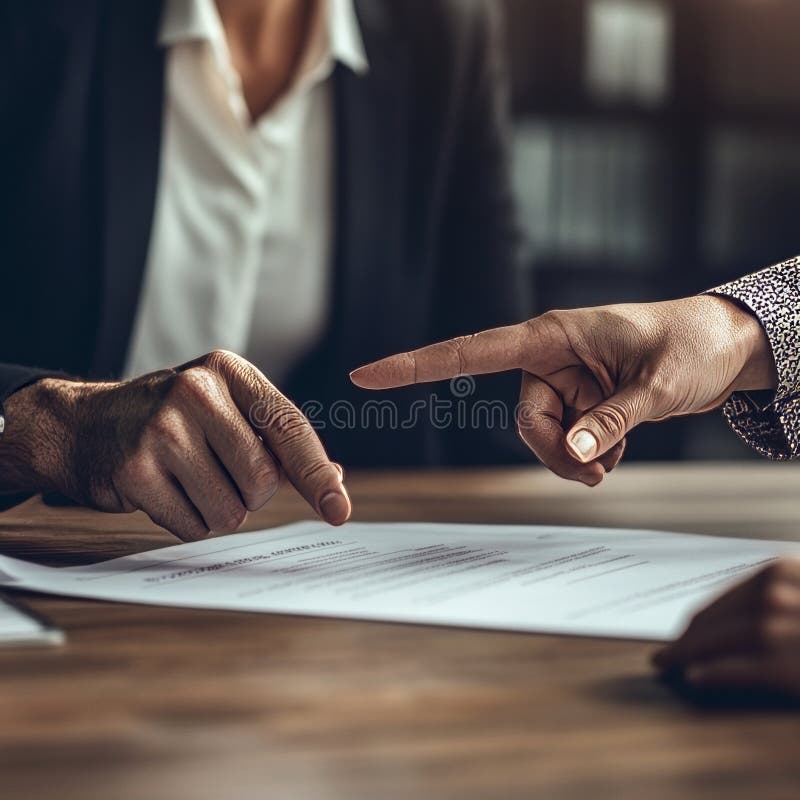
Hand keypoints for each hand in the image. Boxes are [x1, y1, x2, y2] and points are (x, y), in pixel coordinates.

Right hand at [2, 350, 349, 539]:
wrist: (86, 424)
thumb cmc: (173, 419)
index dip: (317, 473)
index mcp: (229, 372)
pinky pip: (193, 527)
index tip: (338, 508)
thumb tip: (335, 480)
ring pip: (230, 511)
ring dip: (216, 509)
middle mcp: (196, 392)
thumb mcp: (226, 408)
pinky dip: (186, 520)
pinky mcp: (134, 471)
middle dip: (248, 492)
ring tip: (187, 478)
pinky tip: (164, 490)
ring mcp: (161, 430)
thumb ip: (279, 441)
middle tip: (215, 469)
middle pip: (262, 482)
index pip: (288, 427)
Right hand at [351, 296, 776, 484]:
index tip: (368, 373)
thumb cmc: (691, 344)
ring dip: (580, 456)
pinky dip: (592, 454)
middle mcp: (549, 359)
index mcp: (552, 335)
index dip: (416, 365)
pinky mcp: (578, 401)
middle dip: (556, 452)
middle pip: (522, 420)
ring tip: (622, 446)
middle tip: (597, 469)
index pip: (471, 350)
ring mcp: (563, 382)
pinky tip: (622, 440)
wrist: (724, 345)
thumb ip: (609, 422)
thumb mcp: (656, 385)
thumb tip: (573, 458)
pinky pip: (567, 442)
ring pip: (544, 438)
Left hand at [653, 560, 799, 695]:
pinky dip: (712, 674)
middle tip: (665, 652)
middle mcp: (773, 593)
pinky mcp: (784, 666)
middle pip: (714, 617)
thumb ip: (784, 592)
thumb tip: (742, 612)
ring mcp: (776, 627)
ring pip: (715, 640)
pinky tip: (694, 677)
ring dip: (686, 653)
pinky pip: (736, 670)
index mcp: (781, 570)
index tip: (686, 628)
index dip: (702, 617)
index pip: (727, 598)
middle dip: (687, 636)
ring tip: (669, 663)